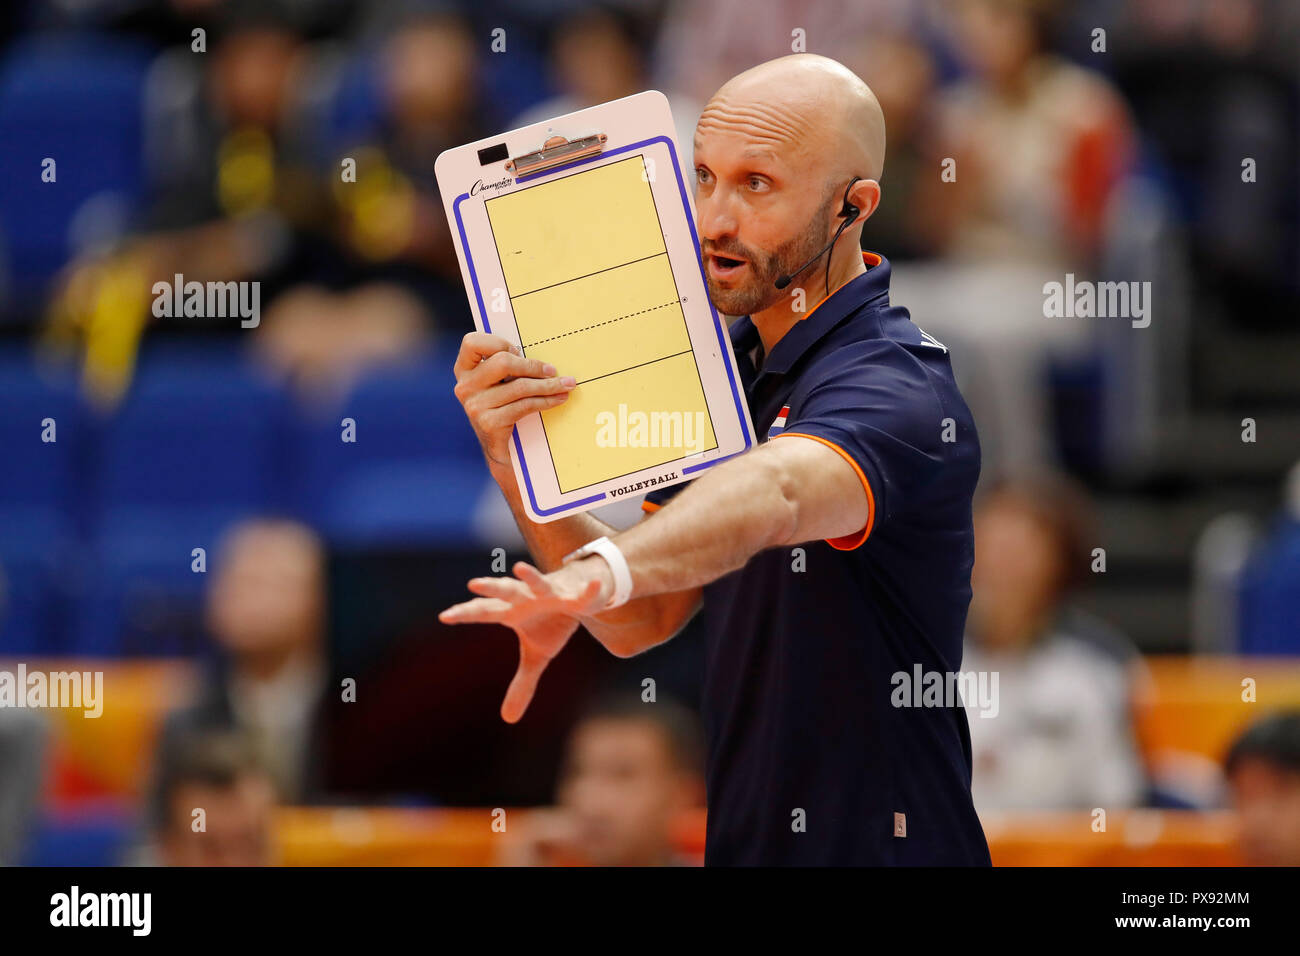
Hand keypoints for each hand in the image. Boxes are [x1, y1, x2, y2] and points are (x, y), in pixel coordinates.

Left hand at [439, 560, 611, 722]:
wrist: (577, 596)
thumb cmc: (551, 623)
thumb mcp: (538, 655)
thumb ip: (522, 684)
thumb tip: (507, 719)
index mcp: (513, 612)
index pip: (484, 612)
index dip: (466, 614)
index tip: (444, 616)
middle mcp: (527, 598)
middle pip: (506, 592)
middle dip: (491, 588)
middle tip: (473, 584)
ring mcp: (550, 593)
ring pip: (537, 583)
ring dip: (530, 576)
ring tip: (519, 568)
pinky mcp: (575, 594)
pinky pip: (581, 593)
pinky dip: (589, 589)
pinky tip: (595, 584)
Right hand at [452, 332, 576, 468]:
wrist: (502, 450)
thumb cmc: (505, 408)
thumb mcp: (499, 384)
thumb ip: (507, 367)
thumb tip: (542, 358)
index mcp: (464, 370)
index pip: (472, 343)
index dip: (499, 343)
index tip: (519, 352)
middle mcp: (465, 386)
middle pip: (502, 362)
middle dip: (533, 366)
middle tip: (553, 371)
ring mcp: (475, 406)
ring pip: (519, 386)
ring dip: (548, 385)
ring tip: (566, 385)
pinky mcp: (489, 423)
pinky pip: (525, 405)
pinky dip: (546, 401)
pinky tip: (558, 399)